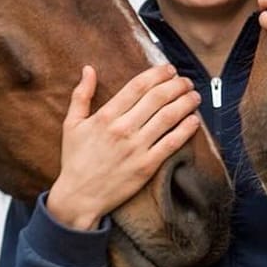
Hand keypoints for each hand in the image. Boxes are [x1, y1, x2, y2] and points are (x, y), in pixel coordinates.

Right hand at [46, 63, 201, 230]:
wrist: (79, 197)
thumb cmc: (75, 160)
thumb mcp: (72, 124)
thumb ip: (81, 95)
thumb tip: (88, 69)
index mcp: (106, 116)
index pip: (138, 86)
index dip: (157, 74)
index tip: (169, 69)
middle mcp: (123, 129)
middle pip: (157, 98)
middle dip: (176, 85)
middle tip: (186, 81)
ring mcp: (137, 148)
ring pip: (168, 117)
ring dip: (185, 103)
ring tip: (194, 96)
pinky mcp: (147, 166)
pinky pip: (172, 143)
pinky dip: (186, 129)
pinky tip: (194, 120)